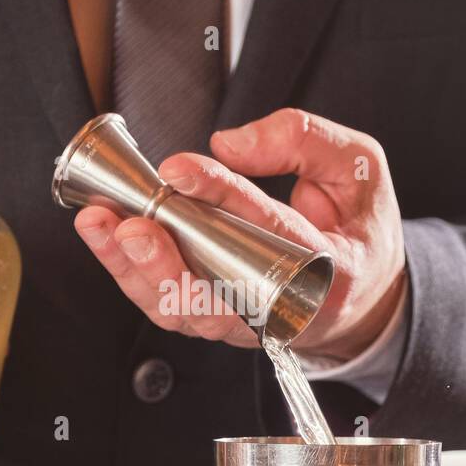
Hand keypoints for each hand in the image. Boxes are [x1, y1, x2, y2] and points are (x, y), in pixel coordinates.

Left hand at [75, 108, 405, 357]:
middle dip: (165, 258)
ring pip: (183, 311)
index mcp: (330, 266)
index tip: (179, 169)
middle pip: (215, 294)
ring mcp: (247, 321)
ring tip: (102, 226)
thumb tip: (229, 143)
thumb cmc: (359, 229)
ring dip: (134, 270)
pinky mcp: (219, 324)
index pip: (269, 227)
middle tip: (130, 222)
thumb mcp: (359, 167)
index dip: (221, 195)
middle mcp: (284, 304)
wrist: (364, 296)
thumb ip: (303, 141)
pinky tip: (106, 238)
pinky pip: (170, 308)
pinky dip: (131, 275)